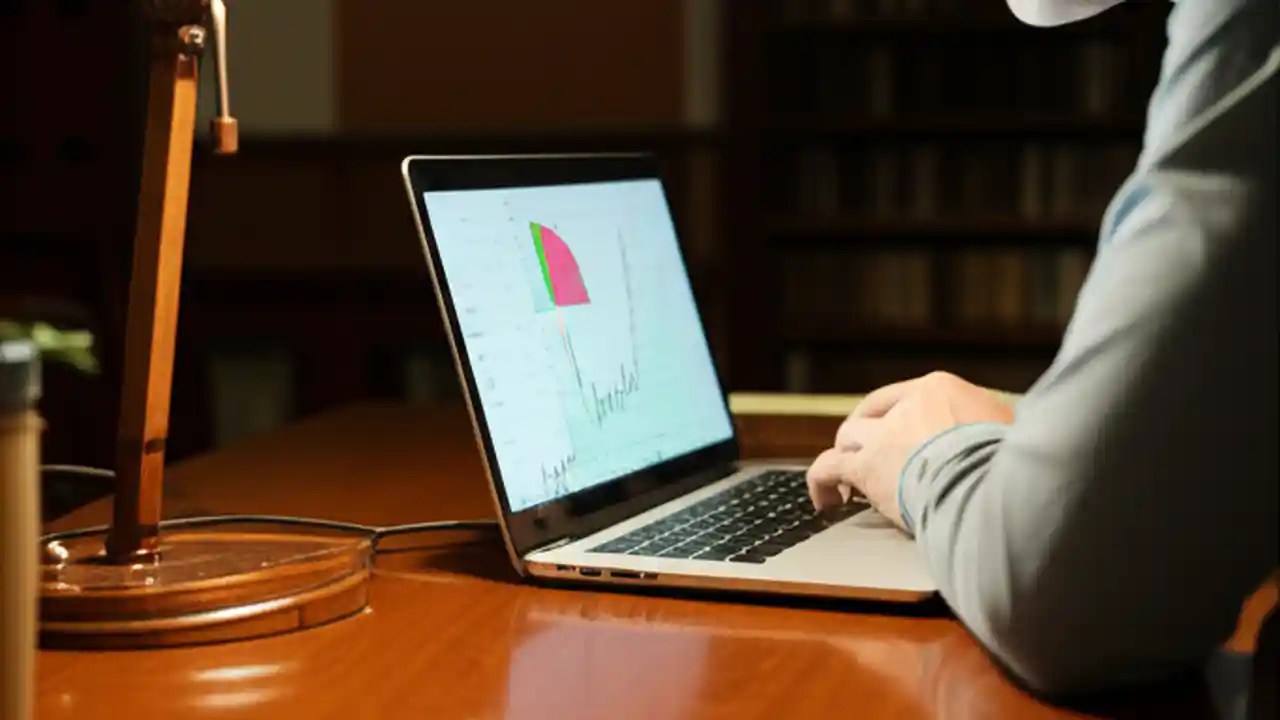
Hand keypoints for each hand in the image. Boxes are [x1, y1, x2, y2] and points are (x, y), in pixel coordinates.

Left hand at [805, 372, 1013, 528]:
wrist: (994, 486)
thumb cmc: (1012, 463)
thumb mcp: (1012, 429)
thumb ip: (994, 427)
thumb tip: (1012, 436)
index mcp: (939, 390)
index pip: (901, 397)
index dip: (892, 417)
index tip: (894, 434)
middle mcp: (905, 407)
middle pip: (870, 416)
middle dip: (865, 438)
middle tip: (867, 460)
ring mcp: (882, 437)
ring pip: (847, 439)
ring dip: (843, 458)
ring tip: (843, 484)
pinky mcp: (866, 468)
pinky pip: (827, 468)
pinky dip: (821, 481)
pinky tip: (826, 500)